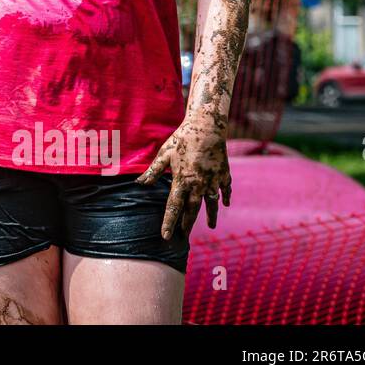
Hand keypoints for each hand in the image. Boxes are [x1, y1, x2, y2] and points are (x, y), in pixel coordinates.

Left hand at [136, 111, 231, 239]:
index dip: (169, 223)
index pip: (174, 207)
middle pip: (192, 210)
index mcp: (182, 180)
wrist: (207, 127)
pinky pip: (225, 190)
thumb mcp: (164, 154)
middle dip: (187, 224)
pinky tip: (225, 204)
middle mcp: (199, 184)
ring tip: (211, 227)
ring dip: (211, 216)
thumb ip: (153, 171)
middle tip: (183, 237)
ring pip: (212, 204)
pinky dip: (225, 197)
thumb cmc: (182, 139)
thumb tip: (139, 184)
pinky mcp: (223, 174)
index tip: (165, 237)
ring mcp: (213, 180)